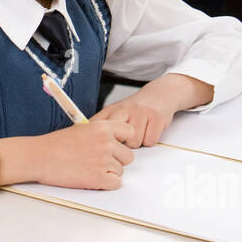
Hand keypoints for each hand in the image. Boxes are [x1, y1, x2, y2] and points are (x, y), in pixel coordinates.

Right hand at [33, 118, 134, 190]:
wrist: (40, 157)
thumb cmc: (56, 144)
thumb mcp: (81, 129)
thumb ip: (100, 134)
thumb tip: (113, 142)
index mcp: (103, 127)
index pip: (129, 132)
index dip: (123, 141)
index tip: (116, 145)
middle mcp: (106, 142)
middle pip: (128, 156)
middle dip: (116, 160)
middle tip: (98, 161)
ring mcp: (104, 160)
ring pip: (120, 171)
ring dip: (108, 172)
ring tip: (88, 168)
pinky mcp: (99, 177)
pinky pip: (115, 184)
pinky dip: (106, 184)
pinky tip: (91, 177)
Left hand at [93, 73, 213, 146]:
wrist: (159, 95)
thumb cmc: (135, 108)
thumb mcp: (115, 113)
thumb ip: (101, 125)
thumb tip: (83, 137)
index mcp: (111, 111)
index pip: (98, 127)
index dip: (97, 141)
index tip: (96, 147)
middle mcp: (125, 110)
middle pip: (117, 139)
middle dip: (121, 143)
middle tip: (126, 138)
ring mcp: (141, 113)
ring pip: (135, 142)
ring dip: (138, 142)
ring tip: (140, 131)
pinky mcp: (156, 118)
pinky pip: (150, 141)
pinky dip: (150, 140)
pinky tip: (149, 130)